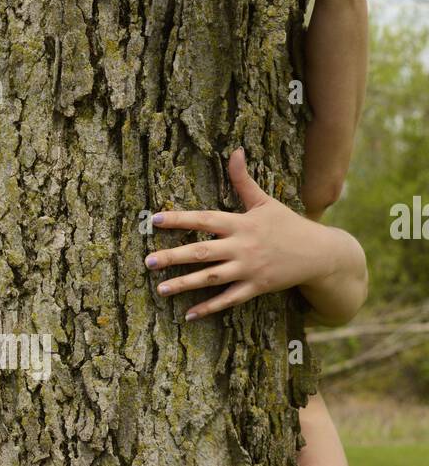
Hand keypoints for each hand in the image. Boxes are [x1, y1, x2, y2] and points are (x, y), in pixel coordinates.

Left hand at [146, 148, 329, 319]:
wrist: (318, 253)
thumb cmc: (288, 225)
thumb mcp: (265, 201)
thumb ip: (244, 180)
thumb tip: (234, 151)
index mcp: (241, 223)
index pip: (204, 219)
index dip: (179, 219)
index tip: (154, 220)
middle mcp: (242, 246)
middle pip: (202, 251)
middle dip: (174, 257)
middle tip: (148, 261)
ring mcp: (249, 268)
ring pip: (211, 278)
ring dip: (185, 284)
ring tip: (160, 289)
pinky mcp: (256, 287)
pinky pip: (229, 299)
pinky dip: (209, 307)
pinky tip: (189, 314)